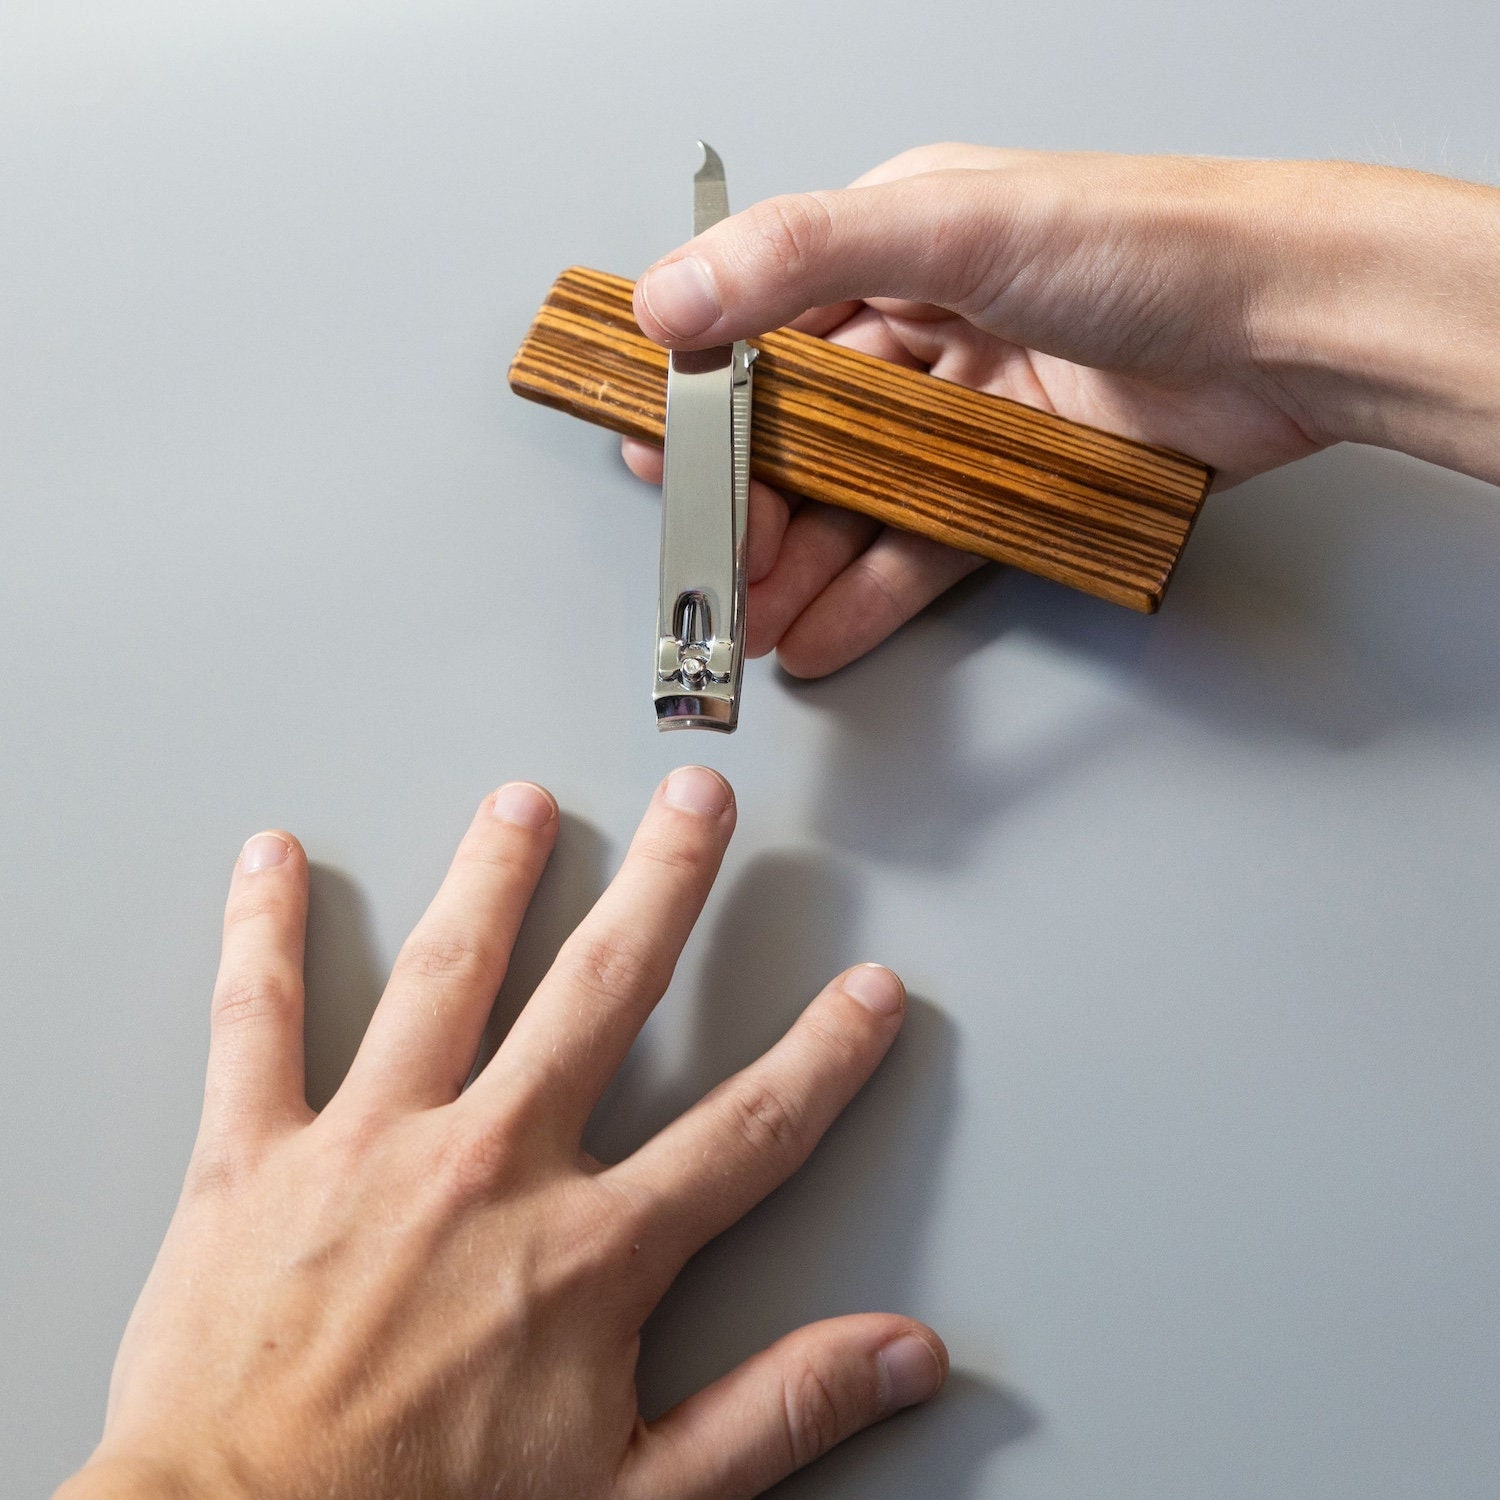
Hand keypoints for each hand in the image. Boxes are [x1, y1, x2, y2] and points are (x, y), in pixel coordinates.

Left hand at [59, 770, 944, 1499]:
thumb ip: (778, 1414)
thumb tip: (901, 1360)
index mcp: (590, 1249)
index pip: (750, 1127)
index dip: (825, 1054)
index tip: (868, 992)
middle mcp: (492, 1166)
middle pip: (604, 991)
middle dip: (665, 884)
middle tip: (696, 802)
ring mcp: (372, 1145)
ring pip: (449, 972)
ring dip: (495, 874)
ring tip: (525, 802)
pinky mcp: (255, 1156)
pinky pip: (257, 1019)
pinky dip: (261, 932)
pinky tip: (272, 861)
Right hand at [626, 146, 1499, 675]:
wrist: (1291, 326)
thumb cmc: (1148, 243)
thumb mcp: (953, 223)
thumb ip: (800, 255)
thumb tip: (673, 296)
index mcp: (892, 244)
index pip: (762, 327)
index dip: (702, 400)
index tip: (657, 462)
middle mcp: (922, 326)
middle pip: (802, 432)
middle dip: (749, 510)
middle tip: (712, 573)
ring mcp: (966, 412)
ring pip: (853, 502)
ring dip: (798, 567)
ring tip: (752, 627)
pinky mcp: (1011, 483)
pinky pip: (919, 546)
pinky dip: (870, 593)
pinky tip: (823, 632)